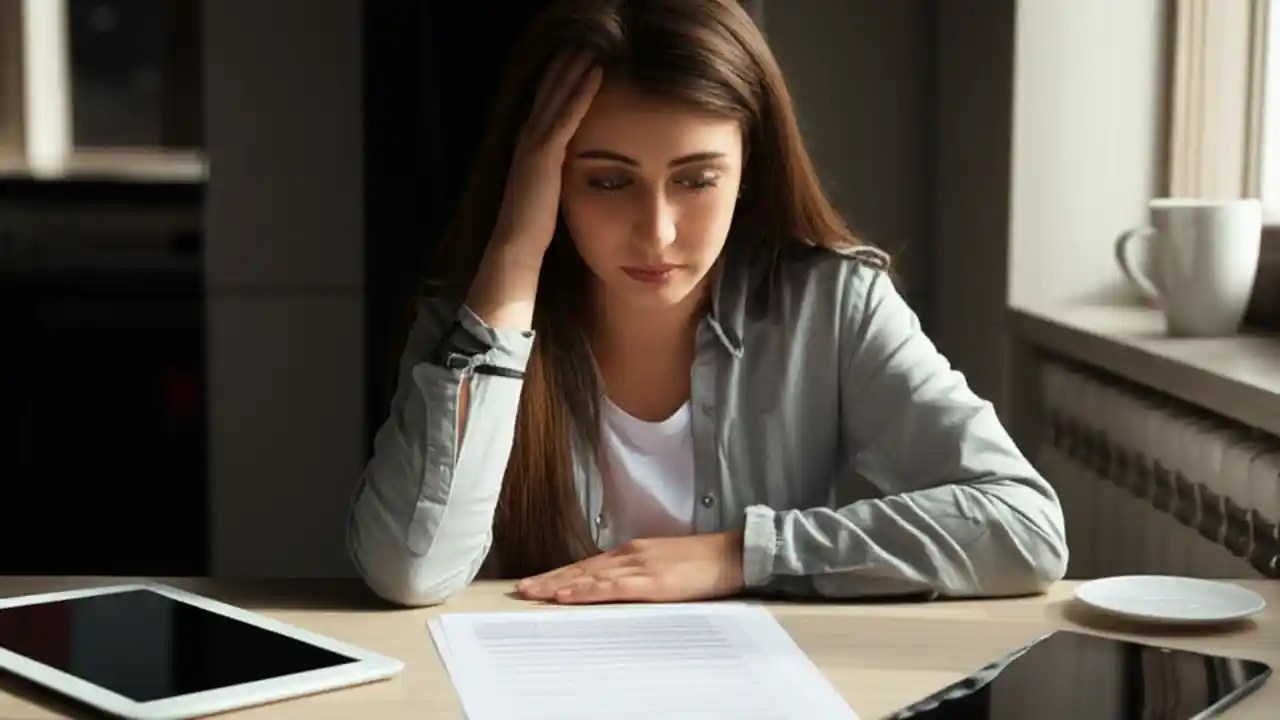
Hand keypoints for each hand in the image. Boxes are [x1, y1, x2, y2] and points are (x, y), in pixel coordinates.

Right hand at [491, 50, 602, 262]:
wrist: (516, 244)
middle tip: (584, 40)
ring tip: (592, 46)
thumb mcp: (545, 188)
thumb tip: (569, 165)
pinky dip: (582, 92)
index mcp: (527, 146)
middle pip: (548, 90)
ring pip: (557, 96)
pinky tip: (596, 74)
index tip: (575, 57)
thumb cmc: (533, 225)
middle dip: (565, 64)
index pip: (544, 103)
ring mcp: (534, 144)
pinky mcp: (545, 154)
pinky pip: (567, 115)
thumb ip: (554, 170)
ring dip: (574, 69)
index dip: (558, 79)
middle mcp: (527, 137)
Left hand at [514, 531, 745, 603]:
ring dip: (558, 585)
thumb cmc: (703, 563)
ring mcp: (638, 567)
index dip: (561, 573)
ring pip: (589, 577)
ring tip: (533, 594)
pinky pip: (610, 588)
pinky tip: (567, 596)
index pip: (588, 565)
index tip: (538, 582)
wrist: (731, 555)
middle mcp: (629, 555)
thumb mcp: (665, 564)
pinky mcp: (650, 582)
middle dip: (549, 579)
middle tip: (521, 590)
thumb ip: (640, 572)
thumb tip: (619, 585)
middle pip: (581, 569)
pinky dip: (585, 591)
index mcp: (633, 552)